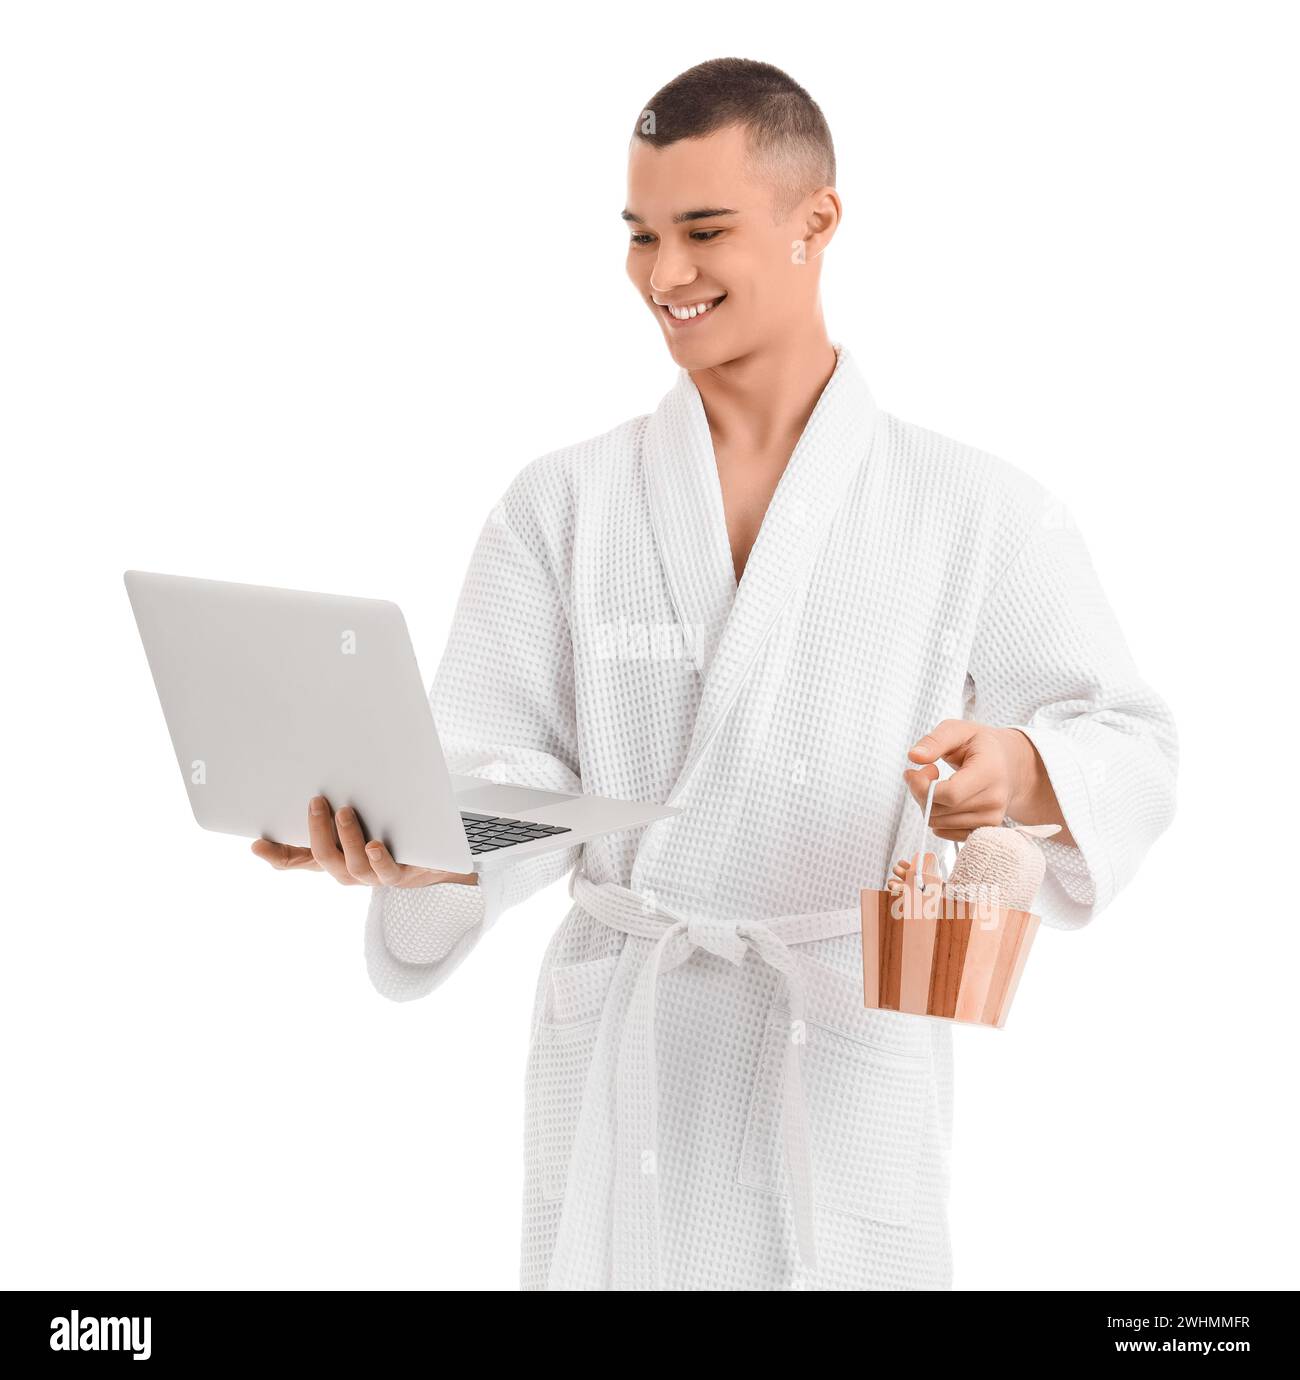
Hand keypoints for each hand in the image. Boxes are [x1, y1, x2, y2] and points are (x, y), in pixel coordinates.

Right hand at [251, 796, 477, 888]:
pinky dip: (378, 859)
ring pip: (352, 867)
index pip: (297, 860)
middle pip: (324, 859)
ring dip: (347, 838)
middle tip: (317, 801)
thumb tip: (316, 787)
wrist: (437, 853)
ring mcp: (374, 876)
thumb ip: (334, 813)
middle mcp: (349, 870)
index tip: (256, 843)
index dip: (276, 855)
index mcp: (334, 857)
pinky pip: (386, 872)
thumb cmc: (390, 832)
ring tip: (345, 812)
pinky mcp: (401, 875)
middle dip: (317, 829)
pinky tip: (374, 845)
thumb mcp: (359, 821)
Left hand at [903, 720, 1071, 843]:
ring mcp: (992, 818)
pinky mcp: (984, 830)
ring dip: (927, 805)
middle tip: (926, 772)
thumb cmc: (980, 745)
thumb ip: (935, 740)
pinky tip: (943, 801)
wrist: (1009, 764)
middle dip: (920, 792)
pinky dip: (936, 818)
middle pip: (939, 811)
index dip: (923, 786)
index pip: (950, 794)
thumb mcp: (958, 730)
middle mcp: (994, 799)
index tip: (918, 770)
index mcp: (989, 772)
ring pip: (938, 824)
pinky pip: (946, 834)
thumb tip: (913, 756)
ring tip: (937, 784)